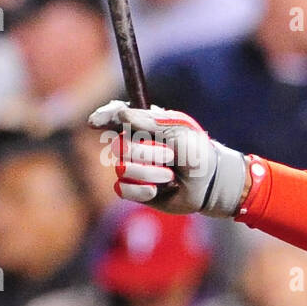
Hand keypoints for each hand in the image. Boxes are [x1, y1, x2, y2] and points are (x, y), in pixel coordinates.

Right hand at [88, 101, 248, 216]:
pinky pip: (123, 189)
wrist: (210, 184)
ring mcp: (132, 168)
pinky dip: (143, 189)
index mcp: (144, 126)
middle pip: (118, 145)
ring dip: (150, 172)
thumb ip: (150, 121)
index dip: (104, 117)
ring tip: (171, 174)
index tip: (97, 121)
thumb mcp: (178, 131)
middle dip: (146, 152)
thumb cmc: (197, 153)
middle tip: (170, 155)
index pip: (115, 116)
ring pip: (121, 168)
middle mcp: (134, 145)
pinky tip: (160, 189)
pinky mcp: (134, 190)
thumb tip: (121, 115)